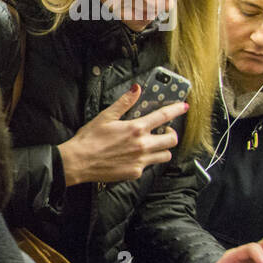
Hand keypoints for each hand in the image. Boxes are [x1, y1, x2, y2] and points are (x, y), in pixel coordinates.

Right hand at [56, 84, 188, 186]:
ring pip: (165, 155)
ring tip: (153, 146)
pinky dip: (146, 161)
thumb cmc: (89, 139)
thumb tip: (136, 89)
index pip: (163, 116)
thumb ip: (124, 103)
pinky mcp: (135, 172)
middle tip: (164, 131)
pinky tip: (134, 157)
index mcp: (136, 128)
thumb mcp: (105, 117)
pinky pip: (149, 166)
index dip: (176, 110)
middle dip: (171, 134)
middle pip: (171, 140)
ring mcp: (140, 160)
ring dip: (163, 149)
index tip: (183, 107)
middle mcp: (142, 145)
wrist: (78, 162)